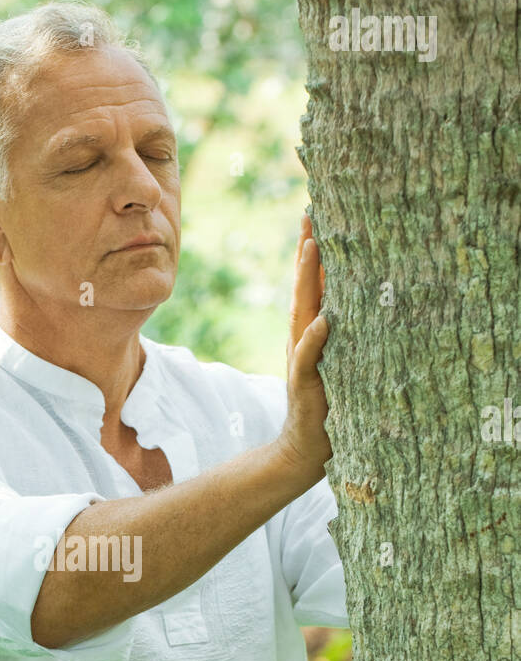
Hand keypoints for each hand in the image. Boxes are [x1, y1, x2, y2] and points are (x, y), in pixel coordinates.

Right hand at [276, 212, 331, 485]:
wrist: (306, 446)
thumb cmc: (330, 406)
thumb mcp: (341, 363)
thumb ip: (343, 333)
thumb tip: (359, 300)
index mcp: (313, 331)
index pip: (313, 285)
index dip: (315, 251)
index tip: (320, 214)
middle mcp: (303, 338)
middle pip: (304, 287)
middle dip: (307, 252)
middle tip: (311, 214)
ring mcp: (301, 358)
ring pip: (303, 311)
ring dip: (307, 281)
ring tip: (313, 248)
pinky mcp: (304, 382)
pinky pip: (309, 356)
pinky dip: (315, 338)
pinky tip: (323, 320)